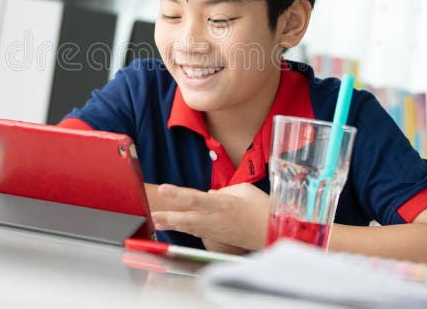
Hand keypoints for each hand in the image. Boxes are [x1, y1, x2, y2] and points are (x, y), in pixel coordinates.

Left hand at [150, 183, 269, 250]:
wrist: (273, 232)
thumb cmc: (262, 208)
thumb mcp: (244, 190)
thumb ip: (223, 190)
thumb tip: (209, 195)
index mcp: (224, 204)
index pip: (196, 198)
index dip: (178, 194)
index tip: (163, 189)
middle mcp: (217, 219)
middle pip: (188, 218)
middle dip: (168, 217)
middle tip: (152, 214)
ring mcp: (217, 230)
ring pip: (190, 227)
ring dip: (173, 224)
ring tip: (157, 222)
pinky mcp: (219, 238)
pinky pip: (199, 232)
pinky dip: (186, 229)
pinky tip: (175, 227)